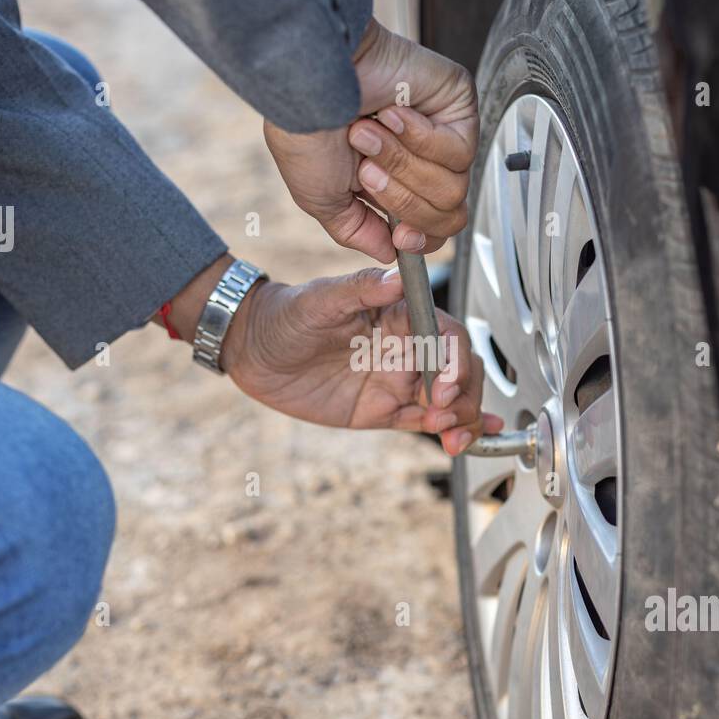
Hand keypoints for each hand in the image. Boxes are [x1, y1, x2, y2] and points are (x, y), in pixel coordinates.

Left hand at [223, 265, 500, 456]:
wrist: (252, 352)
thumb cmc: (285, 316)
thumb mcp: (319, 299)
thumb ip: (360, 288)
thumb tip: (396, 277)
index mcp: (400, 315)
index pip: (447, 336)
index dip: (455, 361)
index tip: (443, 386)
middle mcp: (407, 348)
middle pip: (458, 370)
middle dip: (465, 395)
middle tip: (446, 414)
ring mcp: (397, 380)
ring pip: (449, 399)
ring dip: (463, 417)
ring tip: (455, 439)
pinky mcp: (383, 410)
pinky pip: (424, 421)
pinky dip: (449, 431)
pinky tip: (463, 440)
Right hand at [263, 18, 477, 261]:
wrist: (308, 76)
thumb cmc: (306, 128)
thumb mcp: (322, 198)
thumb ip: (357, 230)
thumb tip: (389, 253)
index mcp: (390, 183)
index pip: (432, 230)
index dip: (420, 239)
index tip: (399, 236)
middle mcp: (419, 160)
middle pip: (446, 215)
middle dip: (403, 199)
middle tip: (365, 169)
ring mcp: (442, 132)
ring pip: (452, 186)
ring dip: (402, 164)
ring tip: (368, 134)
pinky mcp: (457, 105)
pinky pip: (459, 150)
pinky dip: (419, 138)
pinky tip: (391, 113)